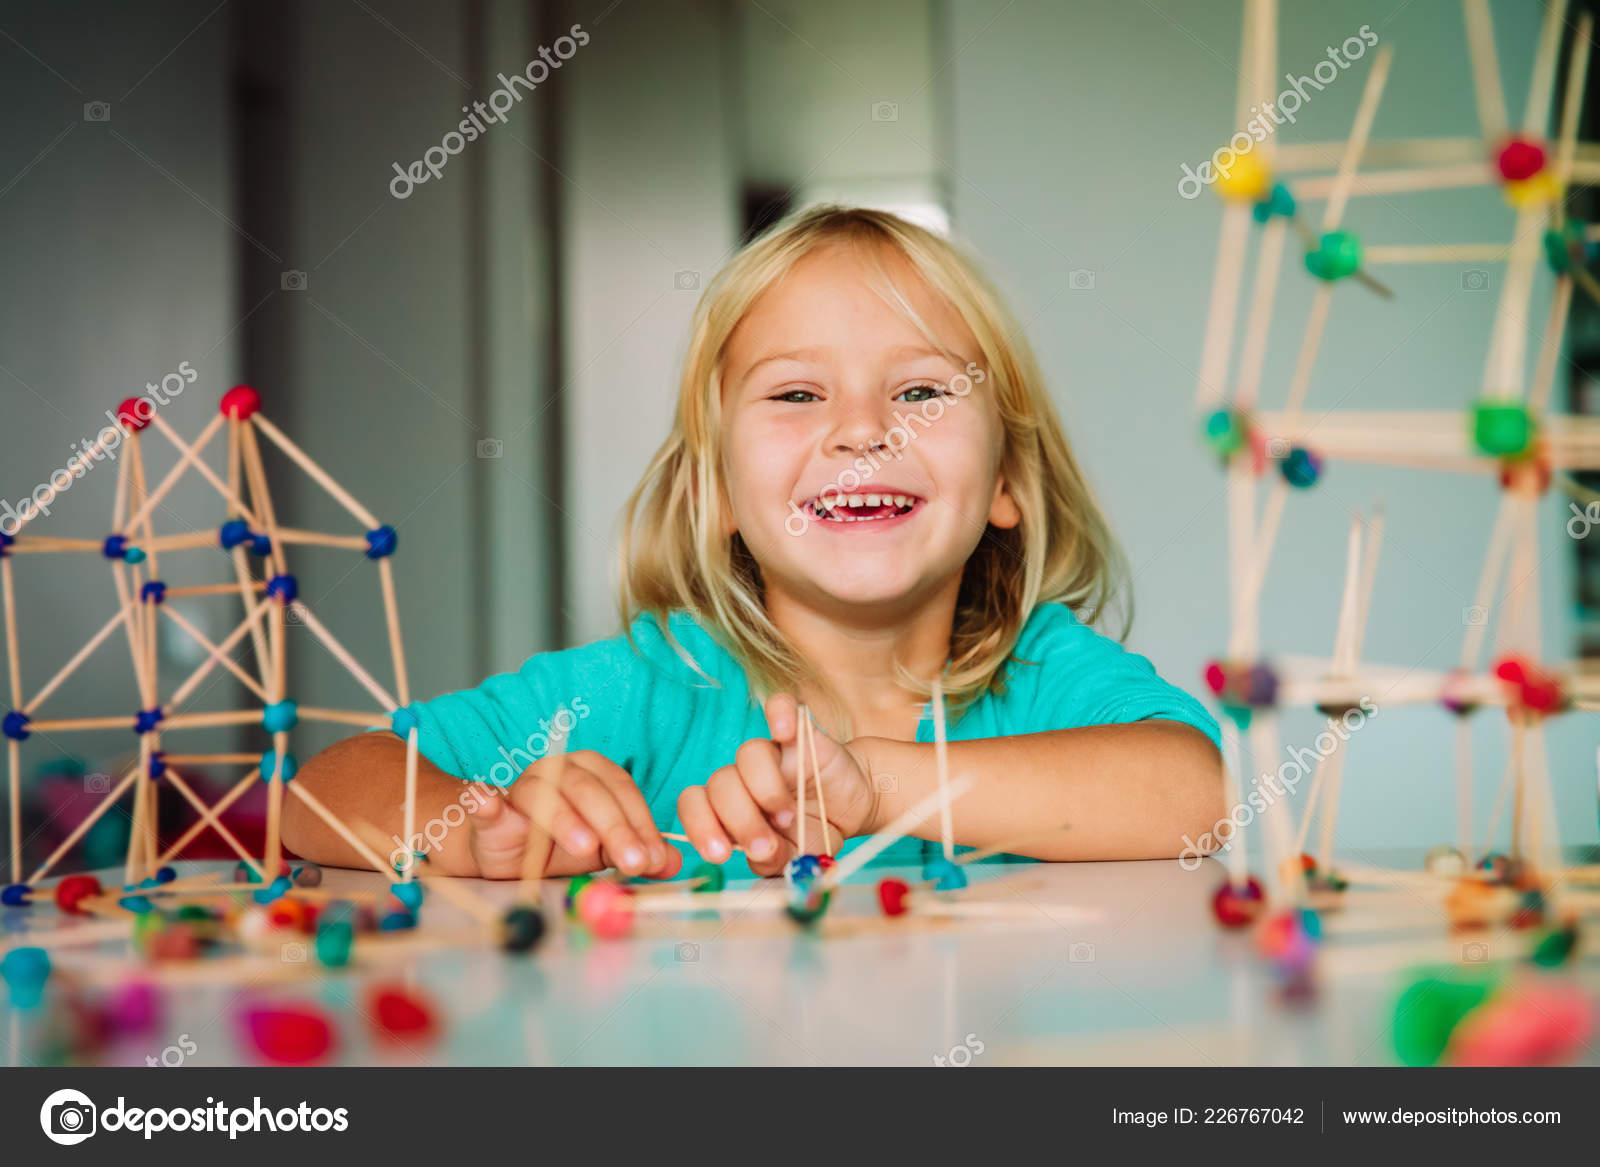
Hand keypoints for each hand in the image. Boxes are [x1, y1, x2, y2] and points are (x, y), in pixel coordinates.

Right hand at [465, 749, 681, 879]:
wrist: (506, 852)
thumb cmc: (560, 847)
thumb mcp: (605, 852)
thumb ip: (638, 853)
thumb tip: (674, 863)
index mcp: (593, 772)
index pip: (623, 791)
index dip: (642, 824)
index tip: (654, 859)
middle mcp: (559, 769)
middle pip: (590, 791)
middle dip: (616, 828)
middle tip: (632, 862)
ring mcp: (522, 785)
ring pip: (546, 794)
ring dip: (566, 819)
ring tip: (586, 847)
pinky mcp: (488, 809)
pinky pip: (485, 802)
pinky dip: (485, 802)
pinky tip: (487, 804)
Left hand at [676, 693, 875, 876]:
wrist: (855, 805)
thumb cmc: (815, 832)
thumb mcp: (794, 858)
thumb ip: (774, 865)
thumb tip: (759, 868)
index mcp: (729, 809)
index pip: (695, 805)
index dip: (700, 826)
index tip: (720, 854)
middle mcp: (743, 778)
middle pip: (719, 784)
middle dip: (739, 820)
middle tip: (765, 846)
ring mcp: (771, 753)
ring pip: (747, 754)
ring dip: (765, 790)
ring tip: (789, 816)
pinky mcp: (800, 732)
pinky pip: (781, 706)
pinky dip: (780, 713)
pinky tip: (785, 731)